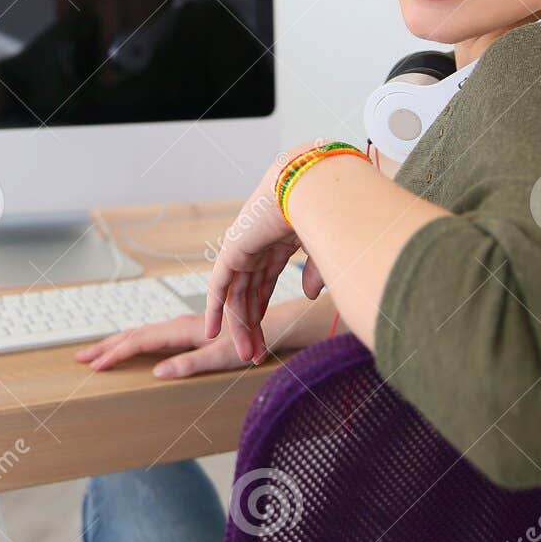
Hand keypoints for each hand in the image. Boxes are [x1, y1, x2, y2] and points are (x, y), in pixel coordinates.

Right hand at [76, 314, 267, 378]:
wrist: (274, 326)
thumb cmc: (251, 343)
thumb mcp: (222, 358)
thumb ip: (190, 364)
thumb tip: (157, 372)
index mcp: (183, 329)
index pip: (140, 341)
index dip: (116, 354)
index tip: (95, 366)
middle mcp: (179, 324)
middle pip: (134, 333)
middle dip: (107, 346)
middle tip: (81, 358)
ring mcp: (183, 326)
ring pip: (141, 333)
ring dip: (117, 343)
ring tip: (97, 353)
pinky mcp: (188, 330)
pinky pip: (152, 335)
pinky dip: (133, 341)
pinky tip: (130, 347)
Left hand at [204, 146, 323, 364]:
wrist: (313, 186)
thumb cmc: (327, 209)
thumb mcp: (325, 249)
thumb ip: (316, 273)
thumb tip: (309, 296)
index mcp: (279, 241)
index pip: (265, 282)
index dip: (263, 311)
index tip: (266, 340)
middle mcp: (258, 246)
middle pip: (249, 294)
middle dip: (252, 326)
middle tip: (255, 355)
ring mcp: (243, 247)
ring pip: (237, 295)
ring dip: (240, 327)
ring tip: (247, 355)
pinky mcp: (233, 250)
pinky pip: (219, 286)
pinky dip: (214, 309)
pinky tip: (212, 332)